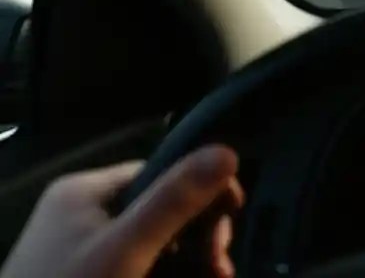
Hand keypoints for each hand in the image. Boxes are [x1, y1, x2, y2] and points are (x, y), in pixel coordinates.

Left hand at [0, 144, 243, 277]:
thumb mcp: (126, 249)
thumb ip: (175, 202)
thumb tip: (228, 151)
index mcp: (83, 192)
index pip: (158, 174)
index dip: (200, 194)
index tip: (233, 216)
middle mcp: (80, 216)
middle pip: (159, 213)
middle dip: (198, 238)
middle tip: (221, 267)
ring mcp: (81, 253)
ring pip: (153, 247)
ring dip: (189, 263)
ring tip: (215, 277)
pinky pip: (136, 268)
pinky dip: (164, 275)